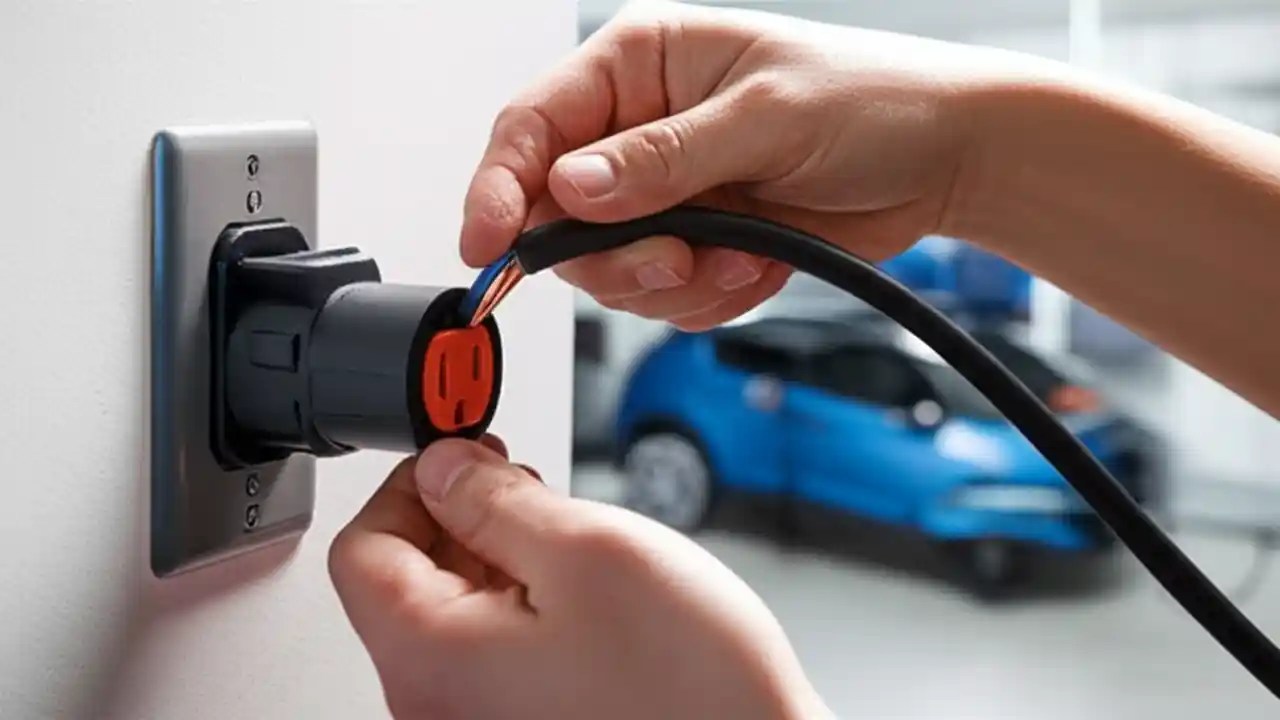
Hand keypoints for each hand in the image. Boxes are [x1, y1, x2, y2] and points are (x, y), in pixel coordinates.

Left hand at [329, 437, 829, 719]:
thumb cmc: (691, 690)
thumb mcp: (589, 553)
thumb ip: (495, 501)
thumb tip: (442, 468)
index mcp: (432, 660)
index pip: (360, 551)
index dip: (408, 485)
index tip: (461, 456)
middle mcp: (440, 705)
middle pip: (402, 582)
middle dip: (458, 515)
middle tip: (523, 487)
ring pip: (452, 612)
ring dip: (497, 555)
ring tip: (568, 540)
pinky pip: (491, 648)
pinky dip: (522, 600)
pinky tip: (580, 588)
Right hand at [461, 0, 990, 329]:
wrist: (945, 159)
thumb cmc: (873, 99)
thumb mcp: (766, 117)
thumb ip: (665, 158)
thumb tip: (573, 187)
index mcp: (641, 65)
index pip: (534, 125)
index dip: (499, 186)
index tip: (486, 244)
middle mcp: (641, 129)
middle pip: (559, 214)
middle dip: (612, 254)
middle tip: (673, 258)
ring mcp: (667, 192)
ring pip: (609, 267)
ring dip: (670, 281)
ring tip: (739, 257)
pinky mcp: (697, 242)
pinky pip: (662, 296)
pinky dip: (705, 298)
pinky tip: (757, 267)